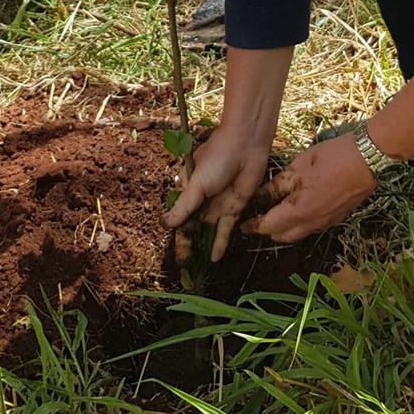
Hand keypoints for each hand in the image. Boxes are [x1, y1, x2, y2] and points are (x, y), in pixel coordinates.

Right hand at [164, 124, 274, 262]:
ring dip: (203, 246)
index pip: (179, 215)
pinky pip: (225, 229)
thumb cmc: (218, 158)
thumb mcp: (197, 184)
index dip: (176, 233)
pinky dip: (220, 243)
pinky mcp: (235, 208)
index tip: (173, 250)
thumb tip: (166, 224)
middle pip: (193, 226)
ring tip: (197, 267)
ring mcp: (218, 204)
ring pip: (208, 230)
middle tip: (184, 265)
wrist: (246, 146)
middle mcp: (202, 198)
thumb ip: (184, 206)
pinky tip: (214, 258)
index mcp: (188, 188)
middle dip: (188, 244)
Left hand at [242, 134, 375, 244]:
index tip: (244, 226)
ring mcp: (326, 222)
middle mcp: (312, 223)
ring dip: (285, 229)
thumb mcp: (298, 165)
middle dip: (268, 231)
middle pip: (283, 236)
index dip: (254, 227)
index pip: (269, 226)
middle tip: (258, 220)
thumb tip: (262, 195)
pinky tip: (299, 210)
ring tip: (276, 215)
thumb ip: (279, 184)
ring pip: (298, 234)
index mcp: (298, 211)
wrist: (367, 159)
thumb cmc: (331, 158)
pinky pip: (313, 227)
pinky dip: (300, 224)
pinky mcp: (338, 218)